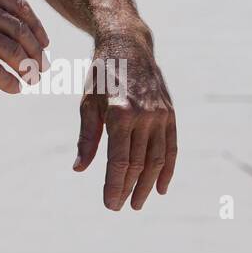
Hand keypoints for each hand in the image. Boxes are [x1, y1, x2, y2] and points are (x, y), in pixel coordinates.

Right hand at [0, 0, 49, 93]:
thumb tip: (12, 29)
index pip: (19, 6)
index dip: (37, 26)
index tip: (44, 42)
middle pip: (20, 29)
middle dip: (36, 52)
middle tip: (41, 67)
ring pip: (12, 50)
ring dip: (26, 68)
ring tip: (30, 79)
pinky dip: (8, 81)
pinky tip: (14, 88)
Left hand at [74, 25, 176, 210]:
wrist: (128, 45)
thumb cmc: (102, 75)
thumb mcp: (88, 103)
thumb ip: (86, 138)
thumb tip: (79, 169)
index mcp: (119, 113)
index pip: (119, 160)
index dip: (114, 185)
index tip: (109, 204)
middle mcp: (144, 115)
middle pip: (138, 163)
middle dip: (129, 189)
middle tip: (120, 207)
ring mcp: (161, 115)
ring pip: (158, 159)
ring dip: (149, 184)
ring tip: (139, 202)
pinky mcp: (170, 114)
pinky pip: (172, 147)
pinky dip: (168, 170)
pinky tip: (162, 187)